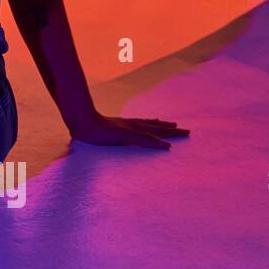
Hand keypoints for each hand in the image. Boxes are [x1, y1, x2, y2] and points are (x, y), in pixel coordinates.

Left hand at [68, 111, 188, 149]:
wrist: (82, 123)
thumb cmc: (103, 133)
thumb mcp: (126, 137)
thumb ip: (145, 140)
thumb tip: (166, 145)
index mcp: (137, 128)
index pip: (159, 131)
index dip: (172, 133)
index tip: (187, 132)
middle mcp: (133, 125)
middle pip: (155, 126)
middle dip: (169, 129)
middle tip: (182, 128)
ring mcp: (124, 125)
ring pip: (145, 124)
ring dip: (156, 125)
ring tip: (164, 123)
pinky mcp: (115, 127)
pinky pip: (133, 125)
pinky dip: (141, 125)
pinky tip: (137, 126)